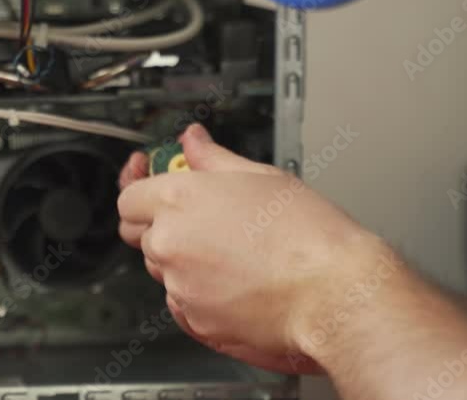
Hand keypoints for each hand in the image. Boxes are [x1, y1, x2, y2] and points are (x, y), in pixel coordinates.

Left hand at [118, 124, 394, 374]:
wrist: (336, 297)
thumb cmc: (311, 239)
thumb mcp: (262, 177)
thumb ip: (213, 158)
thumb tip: (194, 142)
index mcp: (179, 201)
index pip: (129, 196)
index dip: (140, 190)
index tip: (148, 184)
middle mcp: (171, 244)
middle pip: (142, 234)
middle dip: (163, 225)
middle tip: (200, 220)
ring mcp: (180, 287)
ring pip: (164, 271)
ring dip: (185, 261)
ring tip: (234, 253)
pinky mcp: (196, 323)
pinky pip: (182, 304)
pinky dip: (199, 294)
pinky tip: (236, 283)